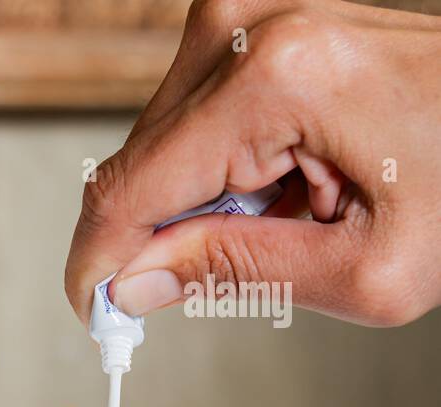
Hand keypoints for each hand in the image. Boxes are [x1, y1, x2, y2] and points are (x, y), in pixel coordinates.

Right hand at [64, 0, 440, 326]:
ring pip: (160, 146)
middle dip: (164, 236)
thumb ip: (234, 274)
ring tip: (297, 211)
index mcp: (273, 81)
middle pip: (137, 166)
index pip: (129, 190)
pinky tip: (289, 179)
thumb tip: (133, 282)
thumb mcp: (368, 269)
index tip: (97, 317)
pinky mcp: (253, 22)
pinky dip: (226, 169)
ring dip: (204, 202)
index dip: (98, 266)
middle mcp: (247, 27)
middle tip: (227, 277)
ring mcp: (246, 15)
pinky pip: (193, 119)